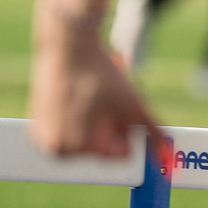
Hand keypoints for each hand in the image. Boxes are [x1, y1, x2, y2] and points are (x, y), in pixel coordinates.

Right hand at [27, 0, 162, 158]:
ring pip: (87, 138)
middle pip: (101, 147)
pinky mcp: (37, 125)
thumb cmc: (99, 74)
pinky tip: (77, 96)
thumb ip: (154, 136)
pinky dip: (78, 118)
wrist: (68, 44)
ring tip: (93, 96)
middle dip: (110, 126)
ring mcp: (43, 137)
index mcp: (74, 149)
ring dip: (96, 121)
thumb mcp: (133, 106)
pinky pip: (70, 131)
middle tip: (104, 99)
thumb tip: (169, 163)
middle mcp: (53, 148)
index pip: (119, 153)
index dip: (124, 127)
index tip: (113, 105)